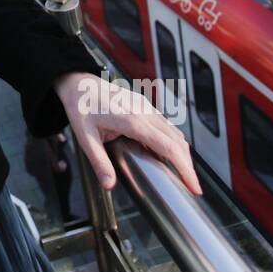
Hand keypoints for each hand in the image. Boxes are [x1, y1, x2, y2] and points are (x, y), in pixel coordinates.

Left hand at [53, 71, 202, 196]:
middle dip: (188, 166)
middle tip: (193, 187)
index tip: (193, 186)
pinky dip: (173, 142)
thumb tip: (109, 185)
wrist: (78, 83)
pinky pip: (166, 125)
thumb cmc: (81, 107)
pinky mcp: (145, 106)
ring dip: (182, 154)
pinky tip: (168, 156)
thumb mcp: (85, 137)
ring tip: (183, 175)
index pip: (168, 147)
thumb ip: (99, 161)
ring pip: (174, 132)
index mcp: (132, 121)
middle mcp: (144, 112)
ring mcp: (146, 108)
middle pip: (177, 141)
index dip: (185, 168)